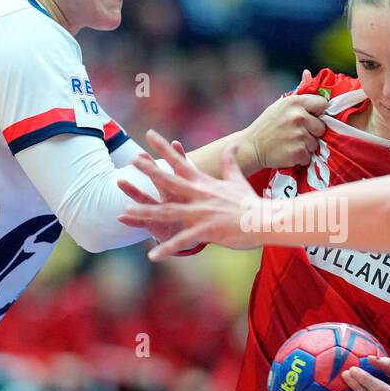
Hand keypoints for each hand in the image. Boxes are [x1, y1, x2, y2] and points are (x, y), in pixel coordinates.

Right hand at [116, 138, 199, 247]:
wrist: (190, 237)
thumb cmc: (196, 216)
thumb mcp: (201, 198)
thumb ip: (207, 181)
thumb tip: (217, 161)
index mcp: (183, 191)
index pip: (180, 171)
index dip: (179, 158)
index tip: (176, 143)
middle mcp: (169, 198)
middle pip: (159, 181)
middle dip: (150, 168)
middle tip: (137, 155)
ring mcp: (159, 211)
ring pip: (145, 200)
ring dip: (133, 191)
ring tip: (120, 181)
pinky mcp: (154, 226)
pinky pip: (141, 223)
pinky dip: (131, 221)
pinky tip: (121, 217)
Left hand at [117, 130, 266, 258]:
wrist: (265, 219)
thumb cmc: (251, 202)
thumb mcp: (238, 179)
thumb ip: (231, 162)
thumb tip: (234, 144)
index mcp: (203, 183)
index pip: (180, 161)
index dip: (163, 148)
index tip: (149, 135)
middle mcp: (199, 195)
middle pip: (169, 180)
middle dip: (149, 171)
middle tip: (131, 160)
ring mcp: (201, 213)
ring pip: (167, 211)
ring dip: (145, 212)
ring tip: (124, 213)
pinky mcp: (206, 230)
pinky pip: (182, 241)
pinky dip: (167, 249)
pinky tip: (152, 255)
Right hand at [243, 71, 330, 169]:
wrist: (251, 147)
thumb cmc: (267, 125)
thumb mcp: (280, 105)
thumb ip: (299, 91)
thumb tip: (308, 73)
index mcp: (295, 102)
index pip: (323, 104)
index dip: (318, 112)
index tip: (310, 117)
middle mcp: (298, 117)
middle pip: (322, 127)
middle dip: (313, 132)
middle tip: (297, 133)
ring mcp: (299, 135)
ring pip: (316, 143)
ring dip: (306, 146)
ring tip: (291, 143)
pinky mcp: (298, 152)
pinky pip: (308, 156)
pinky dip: (301, 157)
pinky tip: (289, 152)